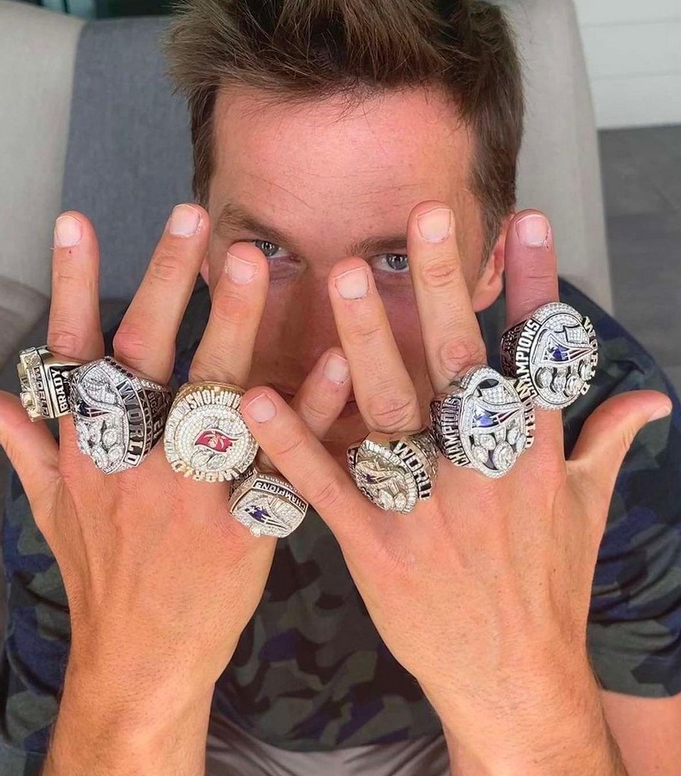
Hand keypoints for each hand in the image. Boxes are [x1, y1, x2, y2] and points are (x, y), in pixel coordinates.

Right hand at [0, 206, 350, 721]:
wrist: (140, 659)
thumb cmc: (101, 577)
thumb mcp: (52, 511)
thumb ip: (27, 447)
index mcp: (85, 449)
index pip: (71, 352)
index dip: (70, 284)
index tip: (76, 221)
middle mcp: (130, 460)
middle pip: (147, 357)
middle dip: (165, 281)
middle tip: (192, 218)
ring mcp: (187, 492)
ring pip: (213, 395)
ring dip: (239, 326)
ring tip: (262, 262)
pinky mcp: (242, 525)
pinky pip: (282, 457)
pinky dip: (311, 410)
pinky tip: (336, 361)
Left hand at [238, 205, 670, 766]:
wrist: (513, 677)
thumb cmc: (547, 586)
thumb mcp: (586, 510)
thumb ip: (607, 444)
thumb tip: (653, 400)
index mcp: (537, 454)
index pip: (540, 355)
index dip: (536, 285)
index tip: (526, 221)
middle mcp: (485, 471)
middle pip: (461, 365)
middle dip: (442, 289)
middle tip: (421, 218)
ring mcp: (428, 508)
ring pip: (391, 411)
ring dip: (365, 341)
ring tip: (339, 275)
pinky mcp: (375, 547)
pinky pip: (328, 486)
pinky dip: (292, 442)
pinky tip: (256, 397)